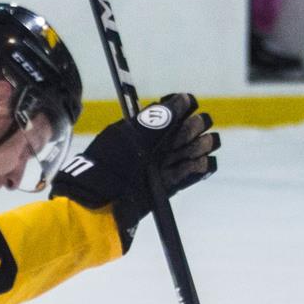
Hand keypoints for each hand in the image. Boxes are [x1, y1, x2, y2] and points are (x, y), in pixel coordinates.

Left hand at [49, 93, 218, 248]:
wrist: (101, 204)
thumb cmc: (111, 165)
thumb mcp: (130, 136)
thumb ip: (157, 119)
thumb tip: (184, 100)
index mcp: (143, 129)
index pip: (173, 112)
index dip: (183, 110)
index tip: (186, 112)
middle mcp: (155, 145)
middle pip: (188, 129)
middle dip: (194, 128)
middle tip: (188, 135)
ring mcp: (164, 166)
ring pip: (194, 149)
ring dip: (201, 146)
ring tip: (196, 149)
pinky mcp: (169, 185)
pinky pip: (193, 173)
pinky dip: (200, 167)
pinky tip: (201, 163)